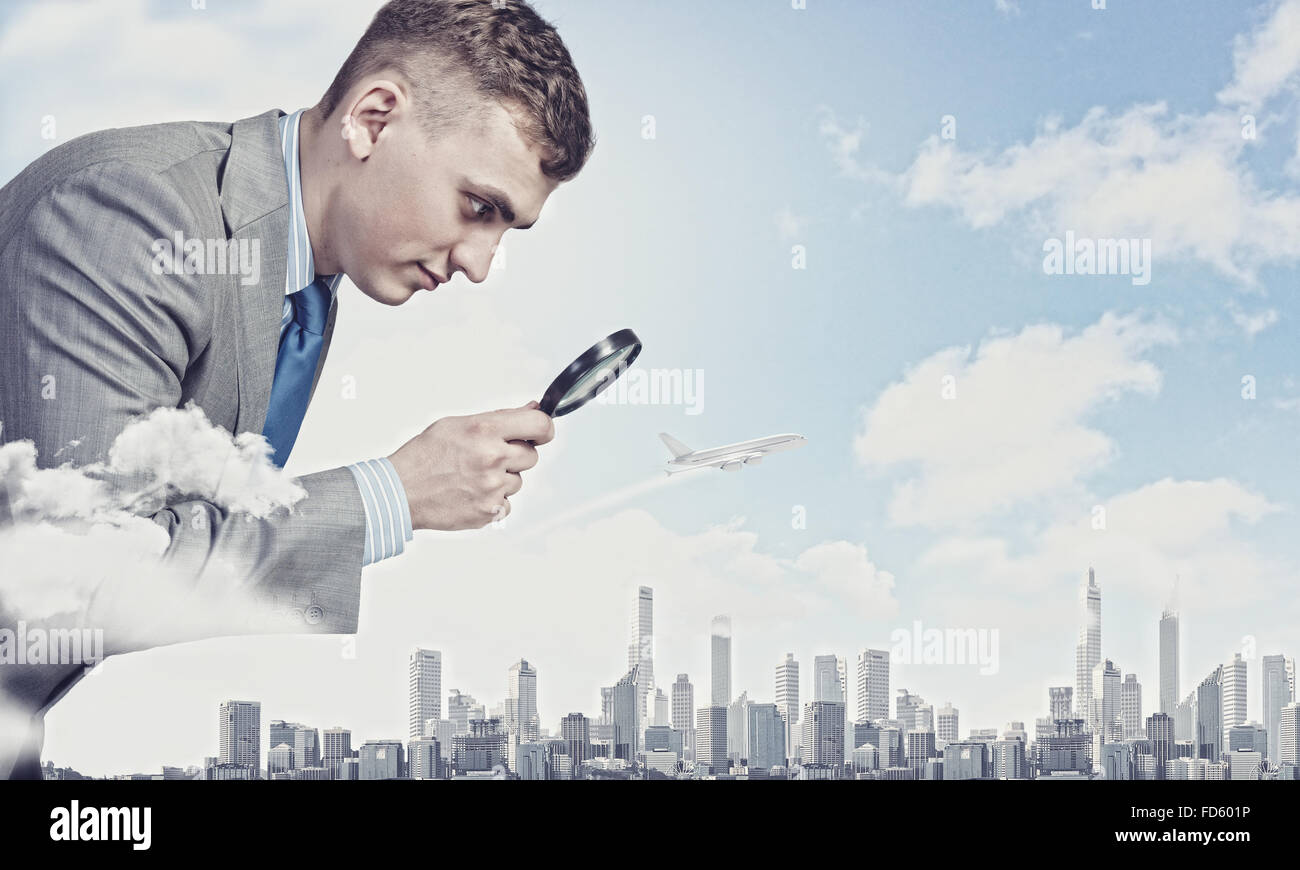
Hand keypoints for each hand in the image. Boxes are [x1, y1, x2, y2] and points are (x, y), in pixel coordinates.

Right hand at [387, 401, 554, 530]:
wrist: (400, 492)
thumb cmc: (423, 456)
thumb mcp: (457, 424)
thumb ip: (499, 418)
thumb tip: (532, 410)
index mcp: (484, 430)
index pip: (539, 426)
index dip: (544, 429)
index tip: (541, 432)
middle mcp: (492, 458)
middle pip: (531, 456)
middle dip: (515, 455)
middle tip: (489, 456)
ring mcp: (492, 487)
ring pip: (518, 480)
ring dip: (502, 478)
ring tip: (472, 476)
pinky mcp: (489, 511)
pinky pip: (507, 503)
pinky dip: (494, 500)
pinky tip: (471, 492)